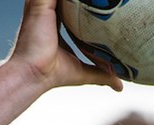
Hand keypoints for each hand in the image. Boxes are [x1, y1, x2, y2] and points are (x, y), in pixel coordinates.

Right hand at [8, 0, 123, 90]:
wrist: (34, 75)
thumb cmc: (52, 74)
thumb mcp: (83, 71)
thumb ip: (101, 72)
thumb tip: (119, 86)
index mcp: (53, 19)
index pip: (72, 4)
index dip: (86, 5)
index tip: (103, 5)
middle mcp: (47, 9)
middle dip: (82, 0)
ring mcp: (41, 3)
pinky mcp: (40, 2)